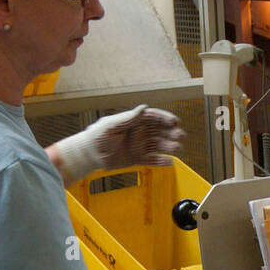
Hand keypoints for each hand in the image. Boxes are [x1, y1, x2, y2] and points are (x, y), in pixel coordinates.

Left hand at [51, 105, 184, 184]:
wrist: (89, 154)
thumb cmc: (97, 136)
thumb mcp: (112, 125)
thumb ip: (128, 118)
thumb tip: (143, 108)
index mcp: (134, 121)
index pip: (153, 117)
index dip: (164, 118)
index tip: (174, 121)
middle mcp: (140, 132)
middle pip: (160, 131)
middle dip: (171, 132)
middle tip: (180, 135)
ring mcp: (140, 146)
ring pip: (159, 145)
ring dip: (169, 146)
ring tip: (177, 148)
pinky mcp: (138, 159)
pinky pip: (153, 160)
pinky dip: (161, 161)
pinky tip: (169, 162)